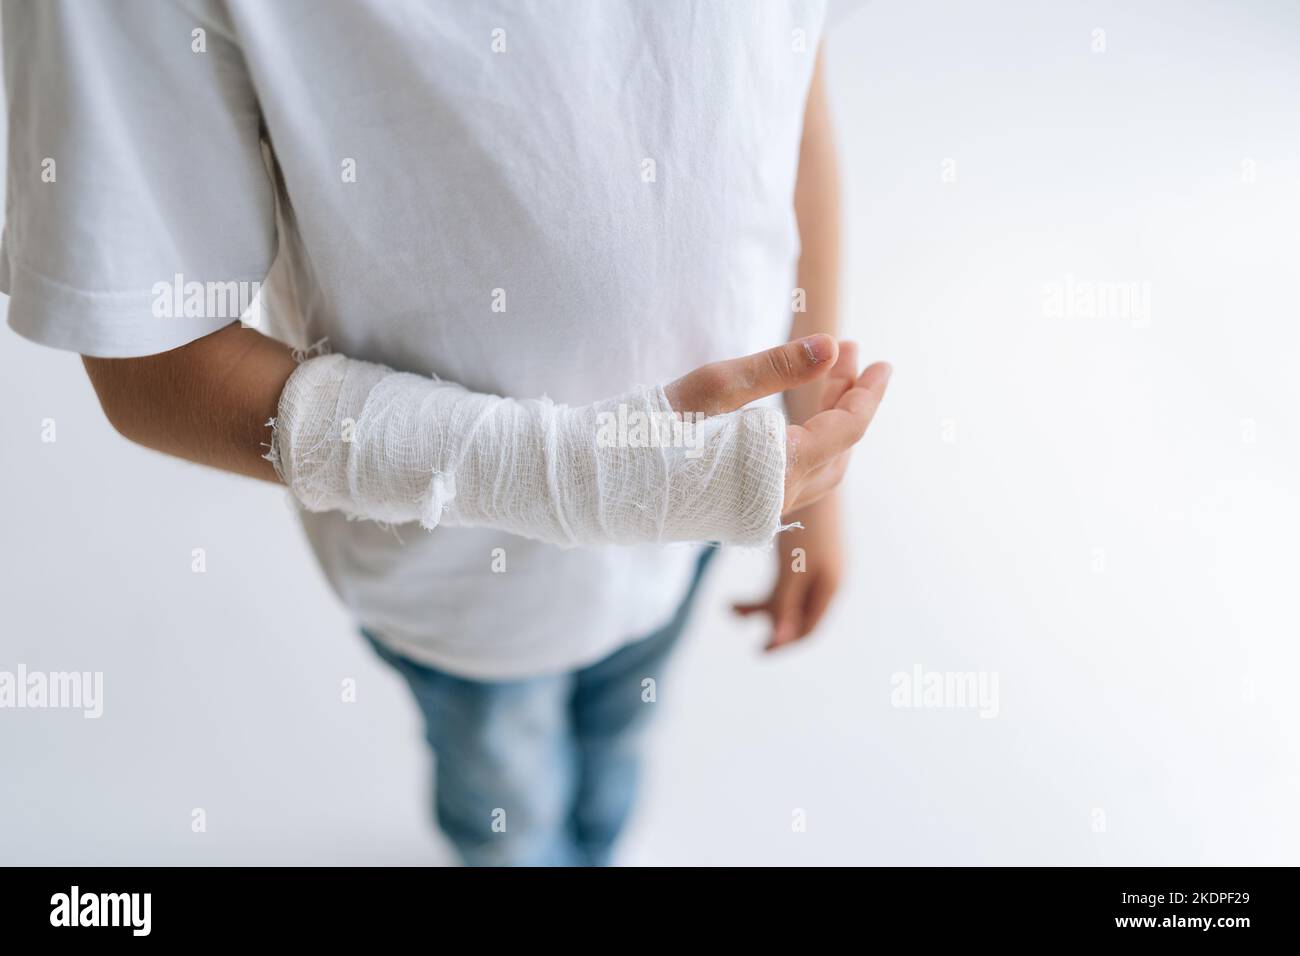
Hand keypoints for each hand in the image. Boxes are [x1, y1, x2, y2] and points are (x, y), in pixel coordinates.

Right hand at [663, 334, 890, 514]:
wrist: (598, 480)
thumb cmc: (648, 429)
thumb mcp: (713, 387)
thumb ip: (777, 368)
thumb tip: (832, 346)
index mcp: (779, 469)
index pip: (847, 430)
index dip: (868, 394)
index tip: (883, 362)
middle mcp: (778, 500)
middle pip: (839, 451)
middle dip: (850, 401)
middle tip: (851, 356)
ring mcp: (759, 511)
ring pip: (819, 470)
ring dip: (832, 423)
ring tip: (830, 376)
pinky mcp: (741, 511)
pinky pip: (795, 479)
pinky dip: (808, 444)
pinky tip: (796, 416)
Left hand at [734, 493, 843, 650]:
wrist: (815, 465)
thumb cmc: (807, 517)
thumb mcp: (792, 564)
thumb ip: (785, 601)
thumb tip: (779, 640)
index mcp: (830, 584)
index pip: (807, 627)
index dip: (784, 642)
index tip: (759, 651)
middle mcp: (825, 577)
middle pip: (795, 615)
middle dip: (767, 623)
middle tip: (733, 616)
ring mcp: (813, 563)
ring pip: (785, 598)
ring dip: (760, 606)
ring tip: (729, 606)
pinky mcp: (800, 549)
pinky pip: (782, 581)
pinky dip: (763, 588)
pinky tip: (741, 589)